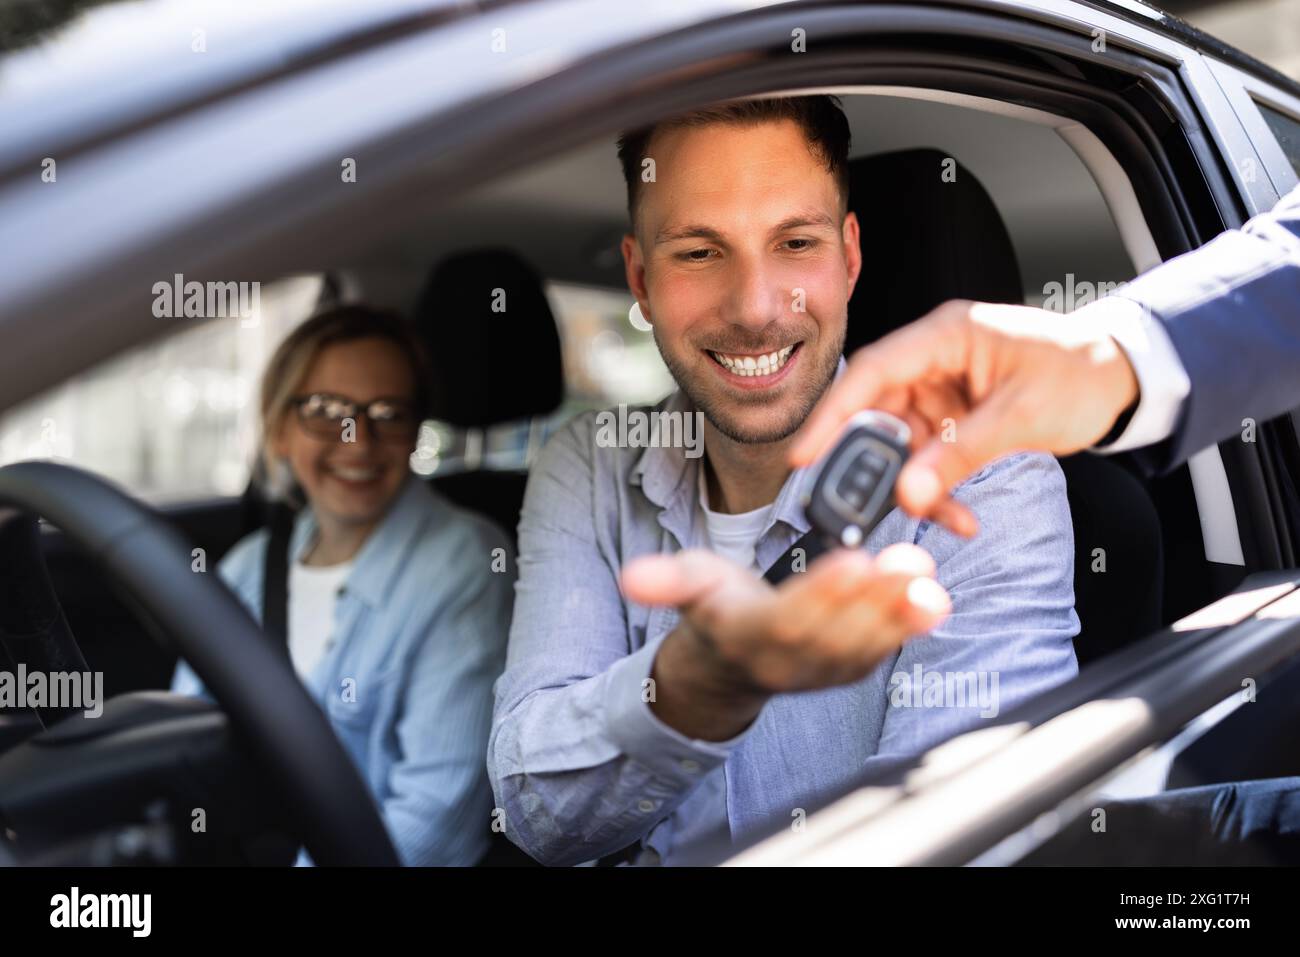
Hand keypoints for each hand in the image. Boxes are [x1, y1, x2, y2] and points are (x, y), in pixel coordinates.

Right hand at [620, 545, 949, 740]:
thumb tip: (632, 577)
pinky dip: (908, 627)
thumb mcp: (688, 585)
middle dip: (875, 599)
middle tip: (910, 562)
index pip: (784, 618)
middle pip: (834, 633)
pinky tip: (933, 600)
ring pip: (863, 646)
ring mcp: (819, 672)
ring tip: (927, 579)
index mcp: (744, 636)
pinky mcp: (846, 670)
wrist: (727, 667)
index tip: (852, 561)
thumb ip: (665, 581)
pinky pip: (879, 651)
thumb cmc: (715, 610)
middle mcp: (784, 663)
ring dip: (899, 615)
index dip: (819, 594)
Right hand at [789, 299, 1139, 535]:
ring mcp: (942, 391)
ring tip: (934, 515)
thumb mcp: (1020, 415)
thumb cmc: (1080, 372)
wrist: (1121, 378)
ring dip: (913, 484)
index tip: (806, 453)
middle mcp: (934, 360)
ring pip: (902, 443)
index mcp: (945, 336)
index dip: (834, 413)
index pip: (872, 371)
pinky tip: (957, 514)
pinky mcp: (954, 418)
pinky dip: (938, 488)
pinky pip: (930, 457)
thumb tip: (910, 491)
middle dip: (873, 462)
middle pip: (878, 411)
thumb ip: (961, 454)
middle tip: (860, 501)